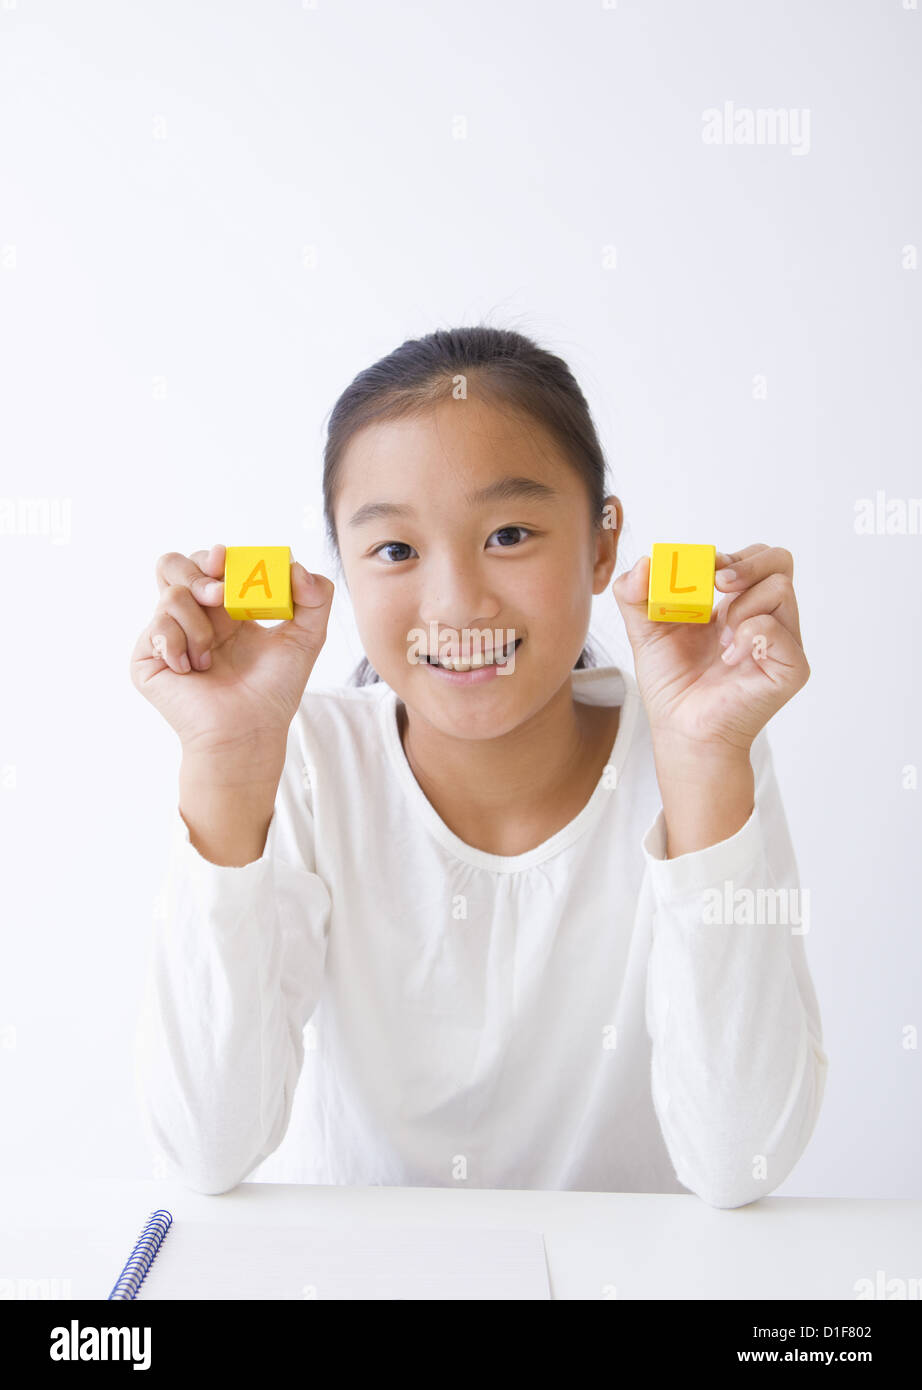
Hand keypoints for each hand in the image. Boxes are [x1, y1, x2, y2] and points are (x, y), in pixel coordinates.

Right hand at [129, 544, 334, 757]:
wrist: (249, 731)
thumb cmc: (274, 690)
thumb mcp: (306, 638)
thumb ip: (315, 598)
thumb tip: (296, 565)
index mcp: (224, 606)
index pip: (208, 564)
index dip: (212, 556)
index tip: (225, 558)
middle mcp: (193, 616)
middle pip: (173, 565)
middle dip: (196, 573)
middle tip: (219, 595)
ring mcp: (167, 635)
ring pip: (169, 595)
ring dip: (199, 624)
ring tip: (211, 658)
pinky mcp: (147, 657)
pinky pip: (155, 628)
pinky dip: (178, 645)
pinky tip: (193, 670)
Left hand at [612, 543, 809, 759]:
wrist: (681, 731)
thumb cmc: (673, 685)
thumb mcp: (644, 631)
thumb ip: (635, 594)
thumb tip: (644, 561)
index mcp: (735, 604)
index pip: (751, 557)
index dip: (728, 556)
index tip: (702, 570)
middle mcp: (764, 618)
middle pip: (780, 561)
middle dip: (747, 562)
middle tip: (718, 582)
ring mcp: (781, 642)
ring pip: (781, 588)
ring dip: (741, 603)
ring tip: (719, 636)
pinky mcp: (790, 667)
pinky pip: (778, 630)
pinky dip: (747, 635)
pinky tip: (729, 658)